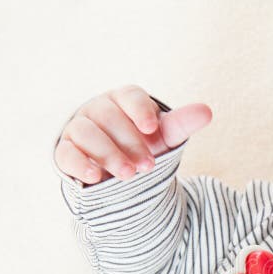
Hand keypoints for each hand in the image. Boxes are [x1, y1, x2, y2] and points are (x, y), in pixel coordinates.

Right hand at [53, 85, 211, 184]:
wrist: (121, 170)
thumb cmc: (144, 145)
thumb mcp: (164, 136)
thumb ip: (181, 124)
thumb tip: (207, 111)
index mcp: (123, 101)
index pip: (129, 96)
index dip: (139, 110)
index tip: (150, 128)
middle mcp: (98, 110)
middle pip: (108, 117)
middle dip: (129, 142)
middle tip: (148, 166)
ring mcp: (78, 129)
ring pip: (85, 133)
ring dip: (108, 154)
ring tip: (128, 174)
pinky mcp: (66, 151)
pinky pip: (66, 153)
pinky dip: (79, 163)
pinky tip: (94, 177)